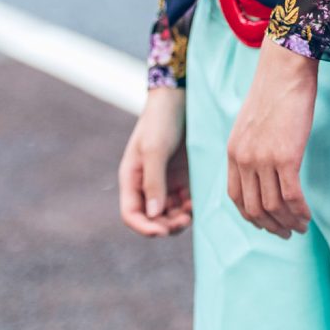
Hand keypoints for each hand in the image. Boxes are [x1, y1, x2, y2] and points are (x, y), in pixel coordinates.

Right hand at [118, 87, 192, 236]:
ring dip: (178, 219)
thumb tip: (154, 216)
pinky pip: (185, 200)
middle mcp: (147, 183)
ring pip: (169, 213)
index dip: (143, 228)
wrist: (179, 97)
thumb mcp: (154, 150)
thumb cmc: (161, 121)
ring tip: (191, 214)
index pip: (132, 214)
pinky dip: (190, 207)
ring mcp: (166, 180)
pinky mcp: (184, 175)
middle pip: (152, 218)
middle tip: (182, 222)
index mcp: (132, 179)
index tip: (161, 232)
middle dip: (165, 226)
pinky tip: (197, 204)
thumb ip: (154, 182)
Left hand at [227, 36, 316, 238]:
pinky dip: (300, 211)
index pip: (236, 198)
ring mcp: (263, 159)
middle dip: (271, 226)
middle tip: (287, 233)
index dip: (252, 217)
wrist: (285, 69)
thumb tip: (263, 166)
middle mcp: (244, 159)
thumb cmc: (274, 90)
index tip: (267, 223)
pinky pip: (291, 196)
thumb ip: (251, 146)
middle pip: (253, 209)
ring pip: (273, 207)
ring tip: (301, 227)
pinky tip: (307, 215)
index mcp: (233, 152)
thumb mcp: (251, 122)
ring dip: (288, 223)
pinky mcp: (286, 156)